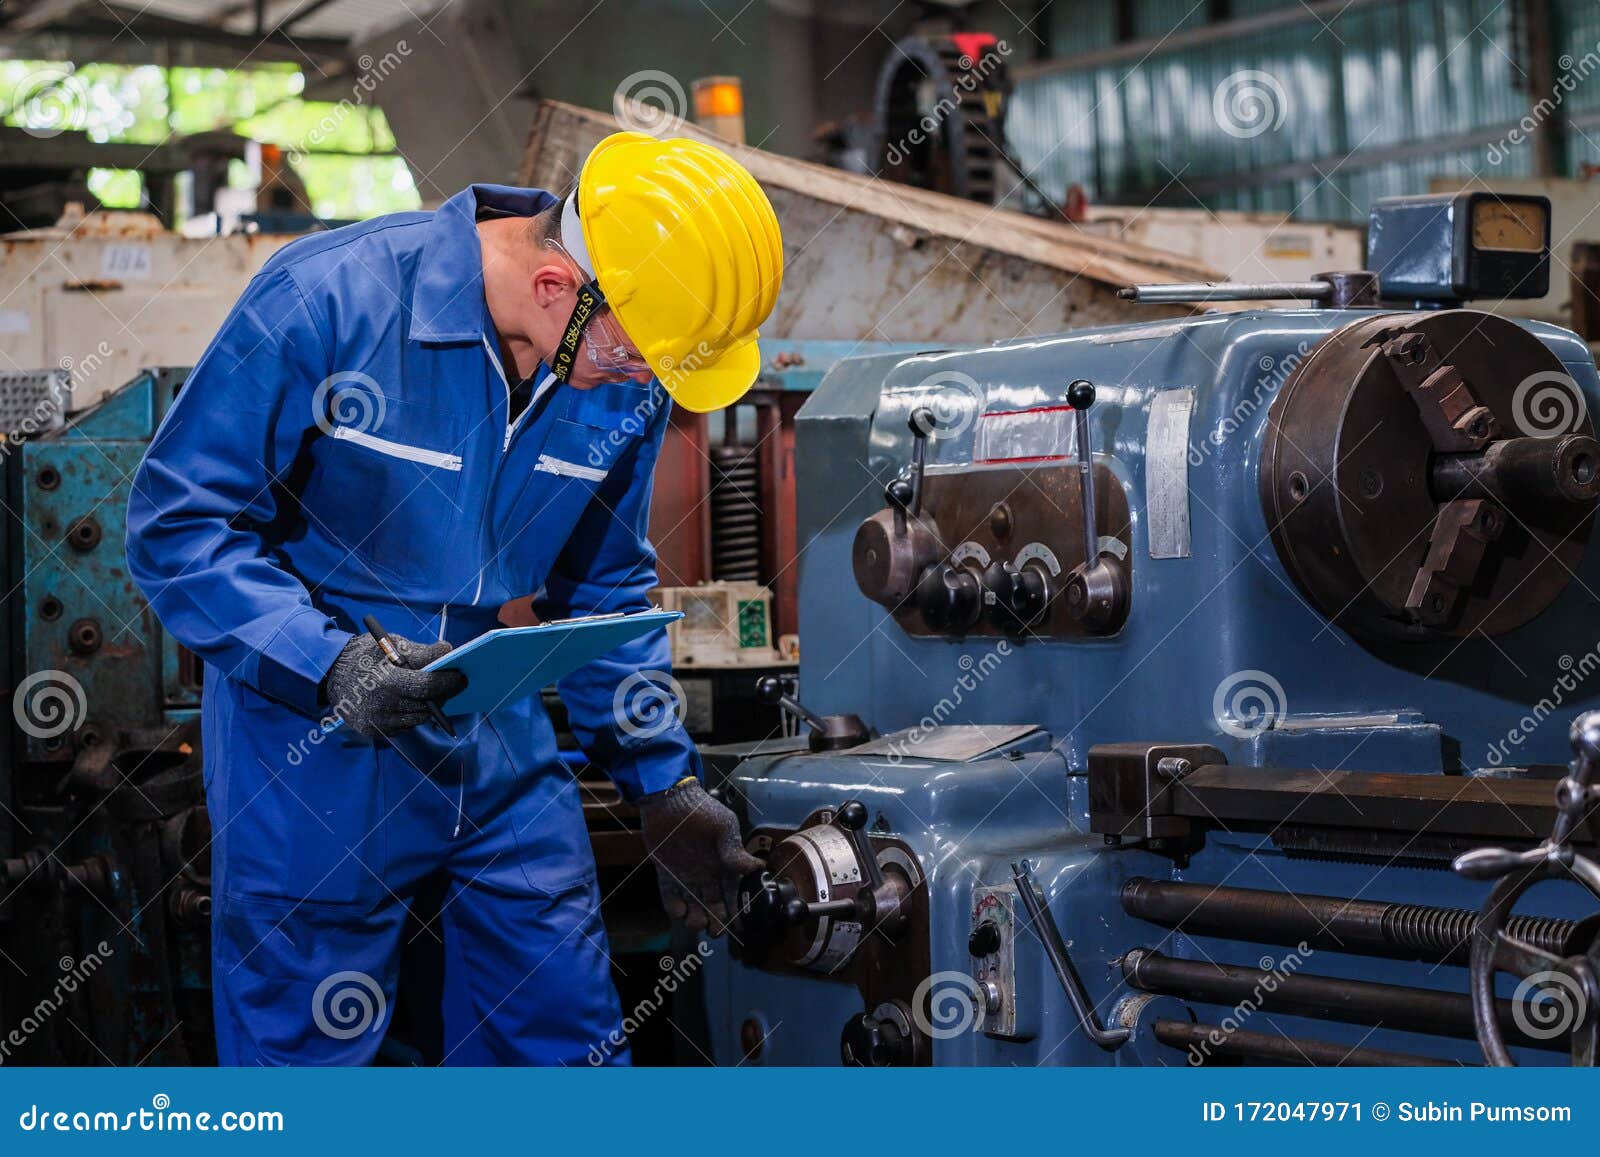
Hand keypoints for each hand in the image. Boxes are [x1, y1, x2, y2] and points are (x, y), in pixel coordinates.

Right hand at [323, 634, 465, 737]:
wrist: (329, 674)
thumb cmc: (364, 655)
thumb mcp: (390, 645)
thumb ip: (420, 651)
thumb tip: (448, 650)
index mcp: (386, 681)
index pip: (428, 686)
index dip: (449, 682)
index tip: (462, 676)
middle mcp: (382, 706)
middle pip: (427, 705)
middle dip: (442, 693)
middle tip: (452, 682)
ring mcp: (377, 722)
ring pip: (419, 718)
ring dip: (428, 705)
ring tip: (429, 690)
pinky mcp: (374, 731)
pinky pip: (405, 726)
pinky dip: (411, 714)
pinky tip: (407, 700)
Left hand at [638, 777, 762, 934]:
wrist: (669, 801)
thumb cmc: (700, 810)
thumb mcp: (724, 827)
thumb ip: (735, 850)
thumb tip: (755, 867)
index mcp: (725, 865)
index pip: (734, 895)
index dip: (736, 913)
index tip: (738, 927)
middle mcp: (708, 875)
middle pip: (715, 908)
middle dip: (716, 923)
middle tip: (715, 930)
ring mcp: (687, 876)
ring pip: (694, 908)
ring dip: (696, 920)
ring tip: (697, 919)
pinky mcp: (667, 875)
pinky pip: (671, 899)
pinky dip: (675, 909)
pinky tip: (679, 908)